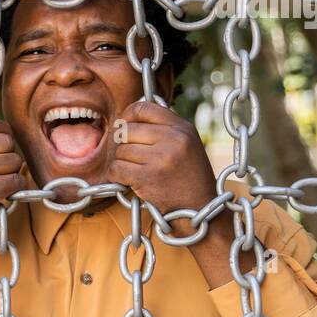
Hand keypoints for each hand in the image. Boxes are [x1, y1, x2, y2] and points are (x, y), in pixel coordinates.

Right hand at [0, 117, 26, 304]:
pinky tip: (5, 194)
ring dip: (13, 173)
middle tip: (1, 170)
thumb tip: (6, 132)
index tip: (3, 147)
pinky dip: (16, 188)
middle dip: (10, 156)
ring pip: (14, 160)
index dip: (4, 133)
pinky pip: (15, 181)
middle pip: (6, 141)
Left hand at [107, 100, 217, 214]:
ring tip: (136, 170)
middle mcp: (173, 139)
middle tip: (132, 156)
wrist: (200, 209)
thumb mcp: (188, 143)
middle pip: (127, 130)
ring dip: (122, 162)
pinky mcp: (147, 177)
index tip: (124, 124)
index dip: (127, 115)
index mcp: (182, 128)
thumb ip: (165, 126)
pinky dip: (117, 176)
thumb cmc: (190, 176)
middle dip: (124, 144)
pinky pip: (117, 169)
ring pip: (120, 151)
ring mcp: (160, 158)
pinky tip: (127, 180)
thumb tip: (133, 112)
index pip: (143, 107)